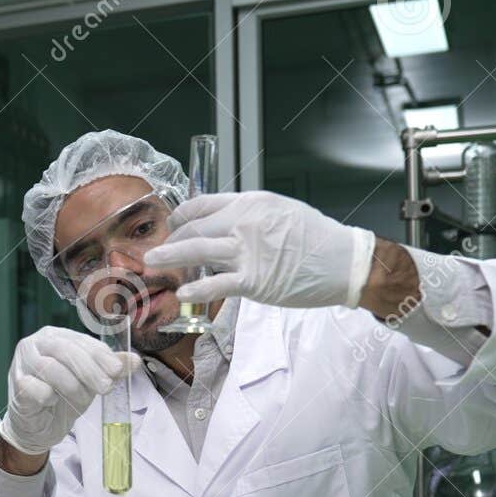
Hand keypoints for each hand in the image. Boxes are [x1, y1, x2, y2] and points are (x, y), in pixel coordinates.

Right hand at [0, 326, 138, 456]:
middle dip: (90, 370)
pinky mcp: (16, 385)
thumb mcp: (91, 382)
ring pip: (50, 367)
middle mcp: (36, 344)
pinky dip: (48, 396)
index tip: (116, 371)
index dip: (101, 355)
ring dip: (72, 385)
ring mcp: (22, 363)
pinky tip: (52, 402)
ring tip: (82, 399)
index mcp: (55, 336)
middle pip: (65, 350)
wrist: (38, 426)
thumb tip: (135, 361)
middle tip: (106, 387)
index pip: (81, 340)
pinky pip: (34, 388)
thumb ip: (110, 369)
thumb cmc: (63, 398)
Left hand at [144, 191, 375, 308]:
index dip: (181, 216)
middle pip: (194, 228)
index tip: (172, 226)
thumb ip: (249, 217)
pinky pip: (216, 283)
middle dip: (172, 240)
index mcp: (250, 202)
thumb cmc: (315, 239)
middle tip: (158, 253)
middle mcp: (244, 221)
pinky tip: (182, 294)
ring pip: (196, 250)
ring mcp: (247, 250)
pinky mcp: (253, 279)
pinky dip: (195, 289)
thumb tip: (223, 225)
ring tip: (152, 265)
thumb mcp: (280, 212)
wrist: (343, 261)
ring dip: (170, 258)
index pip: (202, 204)